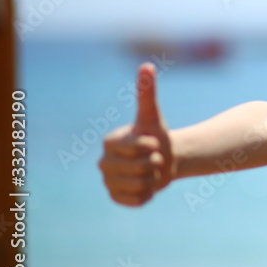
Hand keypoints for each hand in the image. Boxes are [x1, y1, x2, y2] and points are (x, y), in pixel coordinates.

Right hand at [99, 63, 173, 205]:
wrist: (163, 159)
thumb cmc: (156, 134)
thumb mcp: (152, 114)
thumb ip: (147, 92)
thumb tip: (147, 65)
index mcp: (109, 142)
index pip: (138, 147)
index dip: (151, 145)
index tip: (152, 141)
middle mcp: (103, 163)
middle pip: (140, 168)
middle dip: (155, 163)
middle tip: (154, 158)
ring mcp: (108, 182)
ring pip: (140, 185)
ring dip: (153, 179)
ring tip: (150, 171)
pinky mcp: (116, 198)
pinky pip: (138, 200)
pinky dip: (149, 194)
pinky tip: (147, 184)